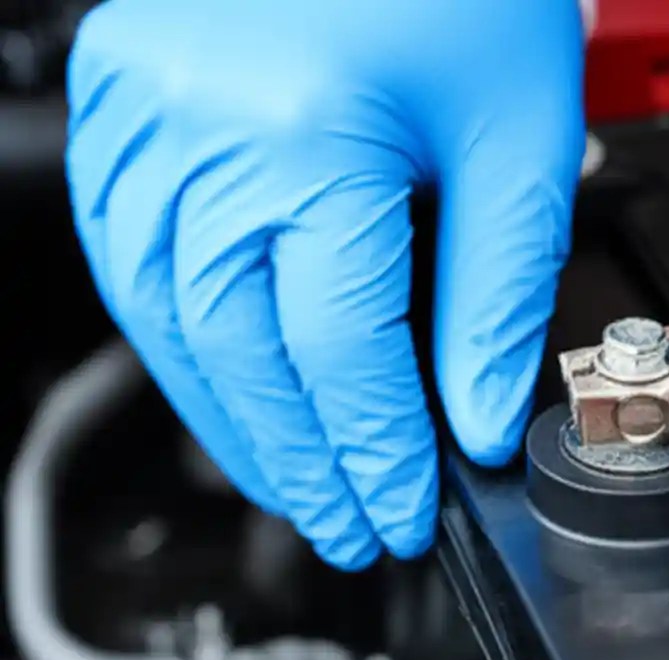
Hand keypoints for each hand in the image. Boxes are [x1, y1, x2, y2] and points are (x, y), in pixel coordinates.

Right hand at [65, 0, 585, 568]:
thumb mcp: (517, 142)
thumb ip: (495, 298)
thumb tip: (474, 417)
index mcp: (302, 137)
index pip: (336, 350)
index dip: (372, 450)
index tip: (399, 509)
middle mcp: (196, 129)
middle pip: (235, 352)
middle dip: (297, 460)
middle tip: (344, 523)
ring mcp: (140, 111)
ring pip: (166, 316)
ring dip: (231, 415)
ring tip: (292, 479)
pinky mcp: (122, 99)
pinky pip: (132, 252)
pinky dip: (181, 333)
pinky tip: (224, 378)